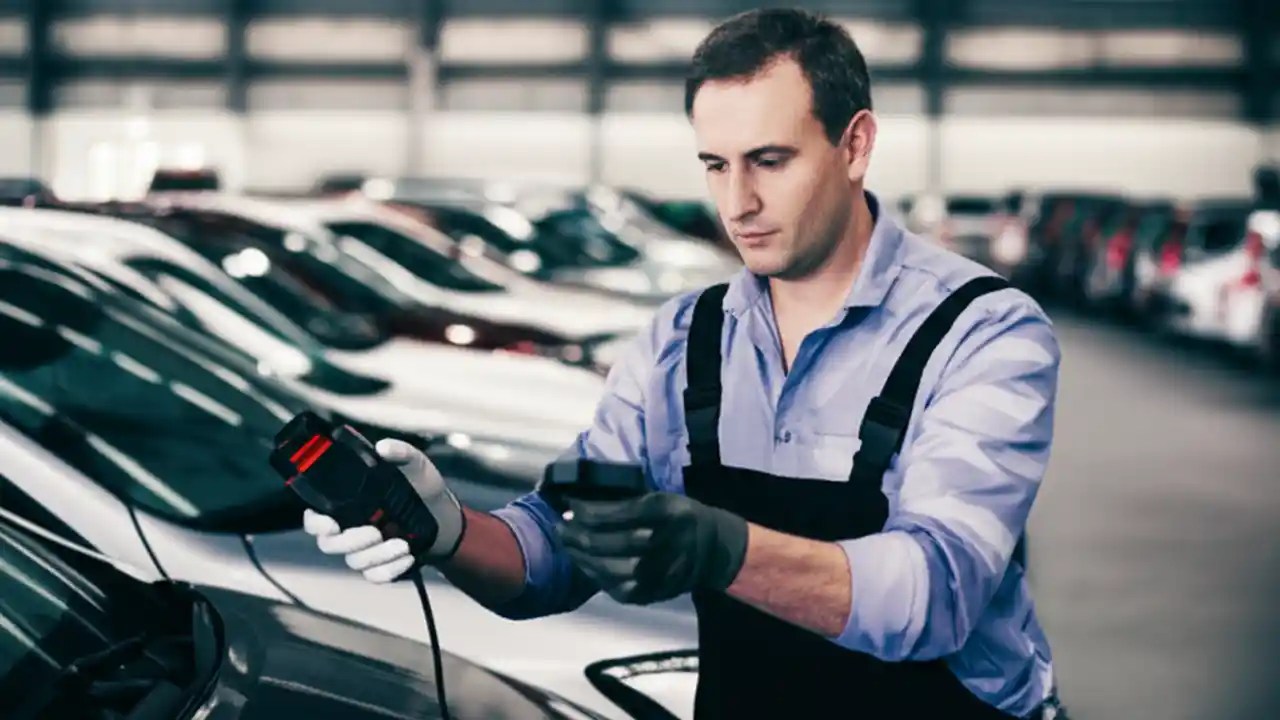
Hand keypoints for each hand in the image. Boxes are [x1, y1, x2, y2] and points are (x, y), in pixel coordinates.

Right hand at [302, 439, 464, 582]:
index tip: (331, 524)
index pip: (315, 517)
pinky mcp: (380, 566)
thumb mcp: (416, 465)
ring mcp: (364, 550)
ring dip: (377, 556)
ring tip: (403, 544)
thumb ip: (401, 452)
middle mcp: (350, 528)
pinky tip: (408, 557)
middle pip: (329, 545)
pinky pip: (375, 576)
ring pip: (354, 561)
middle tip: (375, 532)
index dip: (315, 523)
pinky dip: (389, 570)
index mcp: (348, 503)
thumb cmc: (422, 487)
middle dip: (350, 541)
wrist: (445, 516)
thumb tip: (383, 447)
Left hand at [556, 492, 747, 604]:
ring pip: (608, 568)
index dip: (588, 511)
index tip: (570, 505)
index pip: (617, 513)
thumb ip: (628, 500)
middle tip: (560, 525)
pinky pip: (615, 587)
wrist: (712, 550)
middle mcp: (664, 543)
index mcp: (666, 512)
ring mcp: (659, 572)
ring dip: (581, 556)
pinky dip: (594, 575)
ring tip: (567, 543)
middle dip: (578, 534)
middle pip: (610, 542)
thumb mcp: (662, 498)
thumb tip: (582, 502)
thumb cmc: (679, 517)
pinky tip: (584, 563)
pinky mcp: (653, 593)